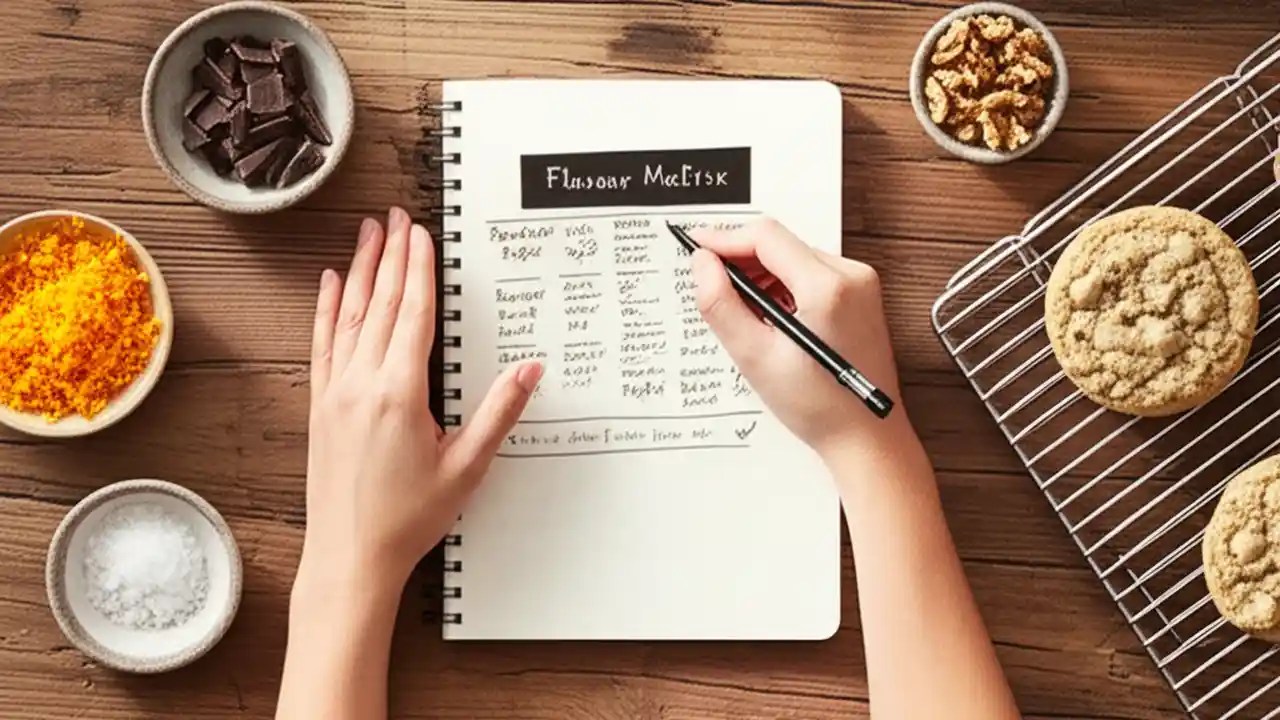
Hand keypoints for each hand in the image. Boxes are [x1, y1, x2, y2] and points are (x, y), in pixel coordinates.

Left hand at [302, 207, 541, 591]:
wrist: (350, 557)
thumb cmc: (407, 519)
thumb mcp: (467, 466)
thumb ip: (499, 412)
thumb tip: (530, 370)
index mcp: (399, 394)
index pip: (412, 314)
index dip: (418, 269)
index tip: (421, 234)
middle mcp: (361, 384)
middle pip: (379, 304)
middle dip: (389, 255)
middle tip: (394, 217)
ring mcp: (335, 393)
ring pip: (347, 316)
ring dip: (358, 271)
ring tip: (365, 234)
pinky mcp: (320, 407)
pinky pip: (322, 345)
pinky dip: (326, 311)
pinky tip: (328, 286)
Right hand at [690, 218, 902, 456]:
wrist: (867, 435)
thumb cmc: (821, 406)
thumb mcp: (756, 357)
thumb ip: (721, 305)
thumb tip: (702, 265)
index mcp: (828, 287)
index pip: (765, 237)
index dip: (724, 238)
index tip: (695, 245)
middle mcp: (851, 276)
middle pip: (780, 244)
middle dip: (741, 260)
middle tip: (711, 285)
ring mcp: (860, 285)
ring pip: (794, 258)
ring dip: (762, 275)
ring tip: (742, 312)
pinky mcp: (860, 296)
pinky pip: (811, 274)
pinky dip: (784, 287)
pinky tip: (770, 318)